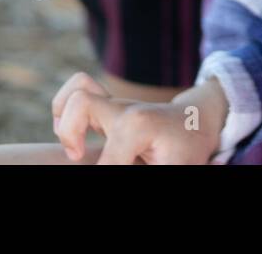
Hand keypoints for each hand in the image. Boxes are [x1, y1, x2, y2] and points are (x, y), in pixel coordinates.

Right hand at [51, 71, 223, 164]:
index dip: (107, 171)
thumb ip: (152, 169)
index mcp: (139, 125)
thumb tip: (122, 165)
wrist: (196, 121)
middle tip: (79, 156)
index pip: (106, 159)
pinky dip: (67, 109)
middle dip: (70, 134)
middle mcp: (124, 108)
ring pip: (77, 89)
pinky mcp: (108, 107)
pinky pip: (79, 90)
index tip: (128, 167)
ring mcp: (115, 104)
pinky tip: (76, 134)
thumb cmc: (187, 148)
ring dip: (65, 116)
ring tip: (75, 144)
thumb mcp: (178, 166)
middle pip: (81, 103)